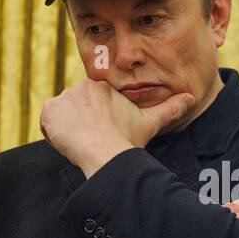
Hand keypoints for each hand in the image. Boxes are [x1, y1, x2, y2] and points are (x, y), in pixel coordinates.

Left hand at [40, 79, 195, 176]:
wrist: (105, 151)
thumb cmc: (127, 139)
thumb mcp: (150, 122)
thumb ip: (169, 108)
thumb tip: (190, 98)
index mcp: (103, 87)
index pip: (93, 104)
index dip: (97, 121)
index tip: (104, 134)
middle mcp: (82, 86)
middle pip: (77, 109)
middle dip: (82, 124)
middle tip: (94, 140)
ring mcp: (64, 98)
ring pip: (63, 115)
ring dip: (68, 128)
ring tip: (82, 143)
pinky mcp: (50, 110)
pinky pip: (48, 121)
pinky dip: (54, 132)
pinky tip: (68, 142)